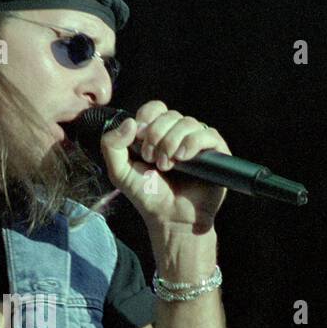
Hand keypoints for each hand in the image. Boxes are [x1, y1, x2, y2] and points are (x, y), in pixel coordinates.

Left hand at [99, 100, 231, 235]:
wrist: (170, 218)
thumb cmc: (148, 196)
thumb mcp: (119, 172)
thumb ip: (111, 145)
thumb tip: (129, 121)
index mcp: (158, 134)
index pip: (154, 109)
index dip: (146, 120)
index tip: (139, 141)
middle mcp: (178, 134)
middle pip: (170, 114)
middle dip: (156, 135)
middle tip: (152, 160)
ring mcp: (197, 142)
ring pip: (187, 122)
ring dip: (171, 142)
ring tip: (167, 166)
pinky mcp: (215, 152)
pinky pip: (207, 134)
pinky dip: (192, 143)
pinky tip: (183, 158)